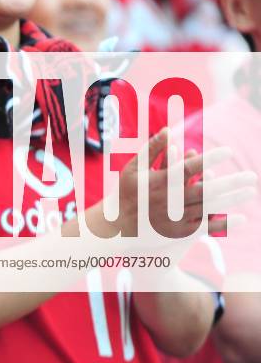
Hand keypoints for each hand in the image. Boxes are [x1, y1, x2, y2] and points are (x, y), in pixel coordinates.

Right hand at [94, 128, 256, 239]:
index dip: (210, 159)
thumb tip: (168, 129)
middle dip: (232, 182)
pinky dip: (224, 223)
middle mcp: (169, 200)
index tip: (228, 151)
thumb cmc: (125, 193)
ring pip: (209, 208)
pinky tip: (242, 219)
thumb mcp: (133, 168)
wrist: (116, 228)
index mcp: (158, 182)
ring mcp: (175, 218)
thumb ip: (152, 149)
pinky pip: (205, 227)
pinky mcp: (178, 233)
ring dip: (232, 199)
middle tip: (252, 176)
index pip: (189, 168)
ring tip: (250, 191)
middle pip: (207, 190)